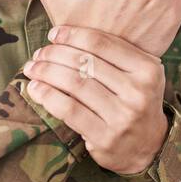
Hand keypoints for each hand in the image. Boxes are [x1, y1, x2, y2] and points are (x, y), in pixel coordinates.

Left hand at [22, 25, 170, 175]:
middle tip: (38, 54)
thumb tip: (63, 35)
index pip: (101, 43)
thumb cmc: (133, 102)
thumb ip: (112, 54)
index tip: (53, 34)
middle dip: (54, 54)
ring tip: (32, 69)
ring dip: (46, 73)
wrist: (148, 147)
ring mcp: (123, 116)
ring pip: (75, 84)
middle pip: (85, 63)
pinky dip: (47, 96)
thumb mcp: (136, 74)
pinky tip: (35, 90)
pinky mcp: (106, 137)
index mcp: (147, 68)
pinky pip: (69, 110)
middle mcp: (138, 91)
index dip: (72, 35)